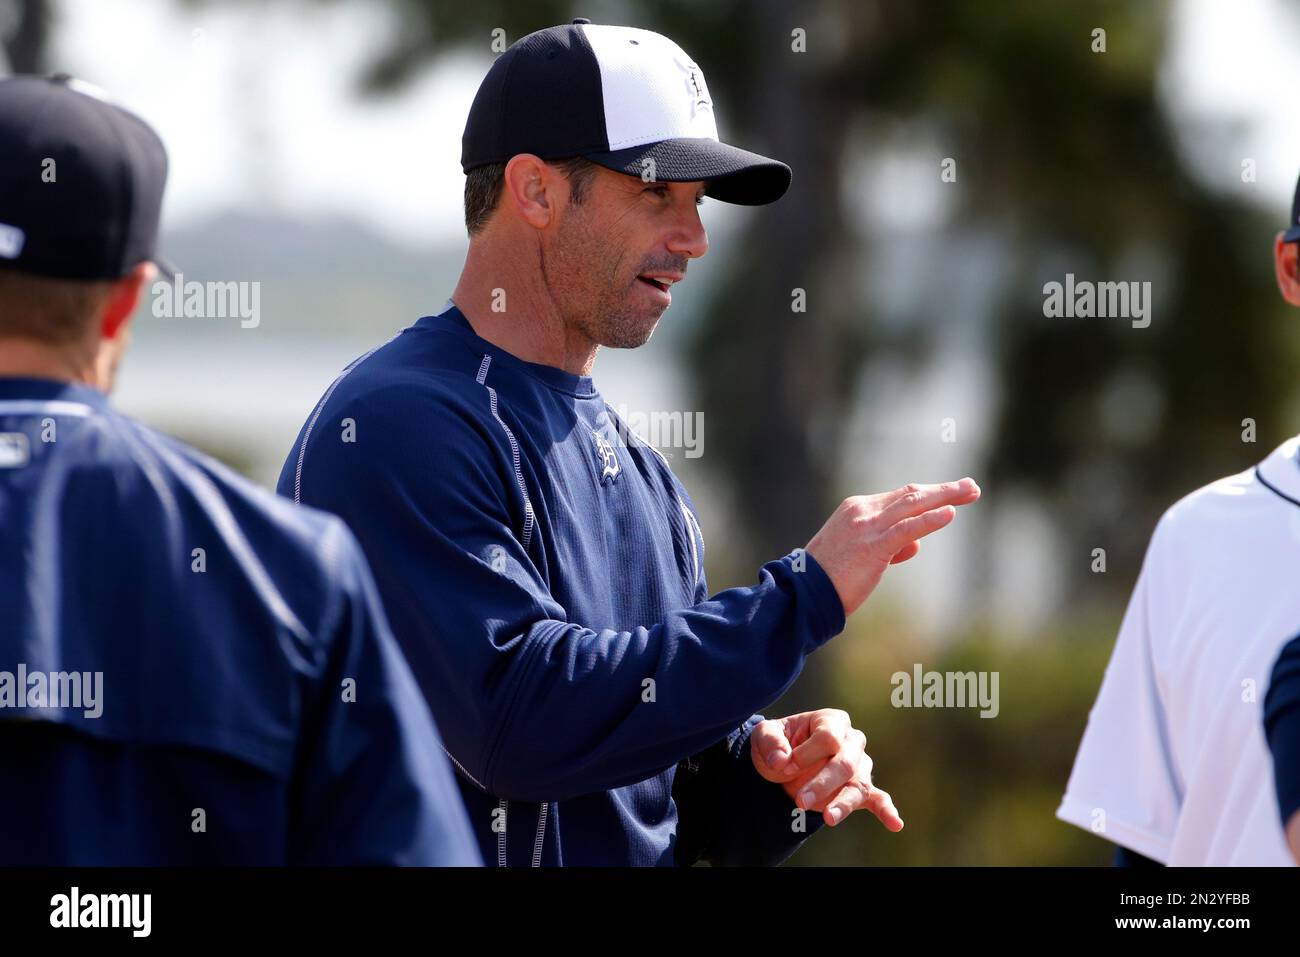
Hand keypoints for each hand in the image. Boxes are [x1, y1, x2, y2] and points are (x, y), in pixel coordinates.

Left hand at [749, 709, 901, 830]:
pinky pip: (877, 799)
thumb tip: (781, 760)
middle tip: (800, 801)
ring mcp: (859, 765)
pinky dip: (886, 811)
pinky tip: (895, 823)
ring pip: (857, 784)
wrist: (783, 764)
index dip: (805, 754)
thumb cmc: (778, 744)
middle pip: (845, 762)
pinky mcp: (860, 788)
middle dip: (823, 783)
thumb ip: (770, 742)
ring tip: (828, 817)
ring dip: (842, 802)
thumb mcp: (764, 735)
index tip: (783, 765)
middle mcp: (852, 741)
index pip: (828, 738)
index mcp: (831, 721)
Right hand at [805, 478, 979, 616]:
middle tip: (970, 486)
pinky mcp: (873, 546)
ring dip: (945, 497)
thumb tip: (915, 544)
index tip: (950, 494)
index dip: (928, 495)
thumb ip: (887, 545)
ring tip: (970, 492)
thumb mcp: (858, 554)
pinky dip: (930, 520)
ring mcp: (867, 527)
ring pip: (913, 504)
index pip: (899, 498)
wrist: (803, 593)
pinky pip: (907, 529)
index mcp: (856, 509)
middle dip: (943, 490)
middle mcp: (862, 511)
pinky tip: (950, 513)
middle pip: (910, 494)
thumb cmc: (829, 578)